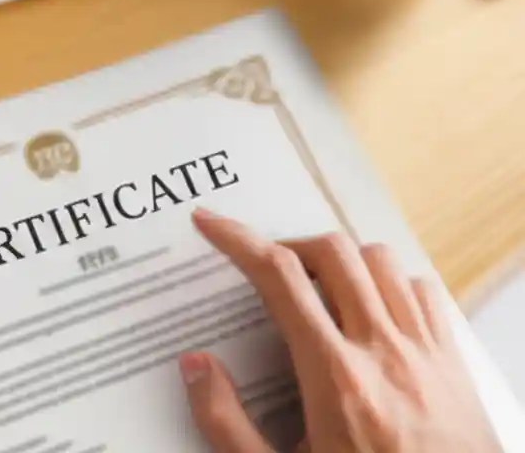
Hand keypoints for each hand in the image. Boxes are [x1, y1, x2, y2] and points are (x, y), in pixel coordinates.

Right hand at [180, 210, 499, 452]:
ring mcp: (425, 351)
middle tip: (265, 266)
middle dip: (289, 244)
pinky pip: (422, 291)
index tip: (212, 224)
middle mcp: (383, 350)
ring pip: (381, 261)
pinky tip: (371, 308)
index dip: (238, 239)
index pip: (279, 278)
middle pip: (332, 251)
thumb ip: (227, 424)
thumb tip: (196, 367)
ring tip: (317, 285)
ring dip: (342, 260)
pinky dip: (391, 283)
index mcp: (334, 377)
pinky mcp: (452, 362)